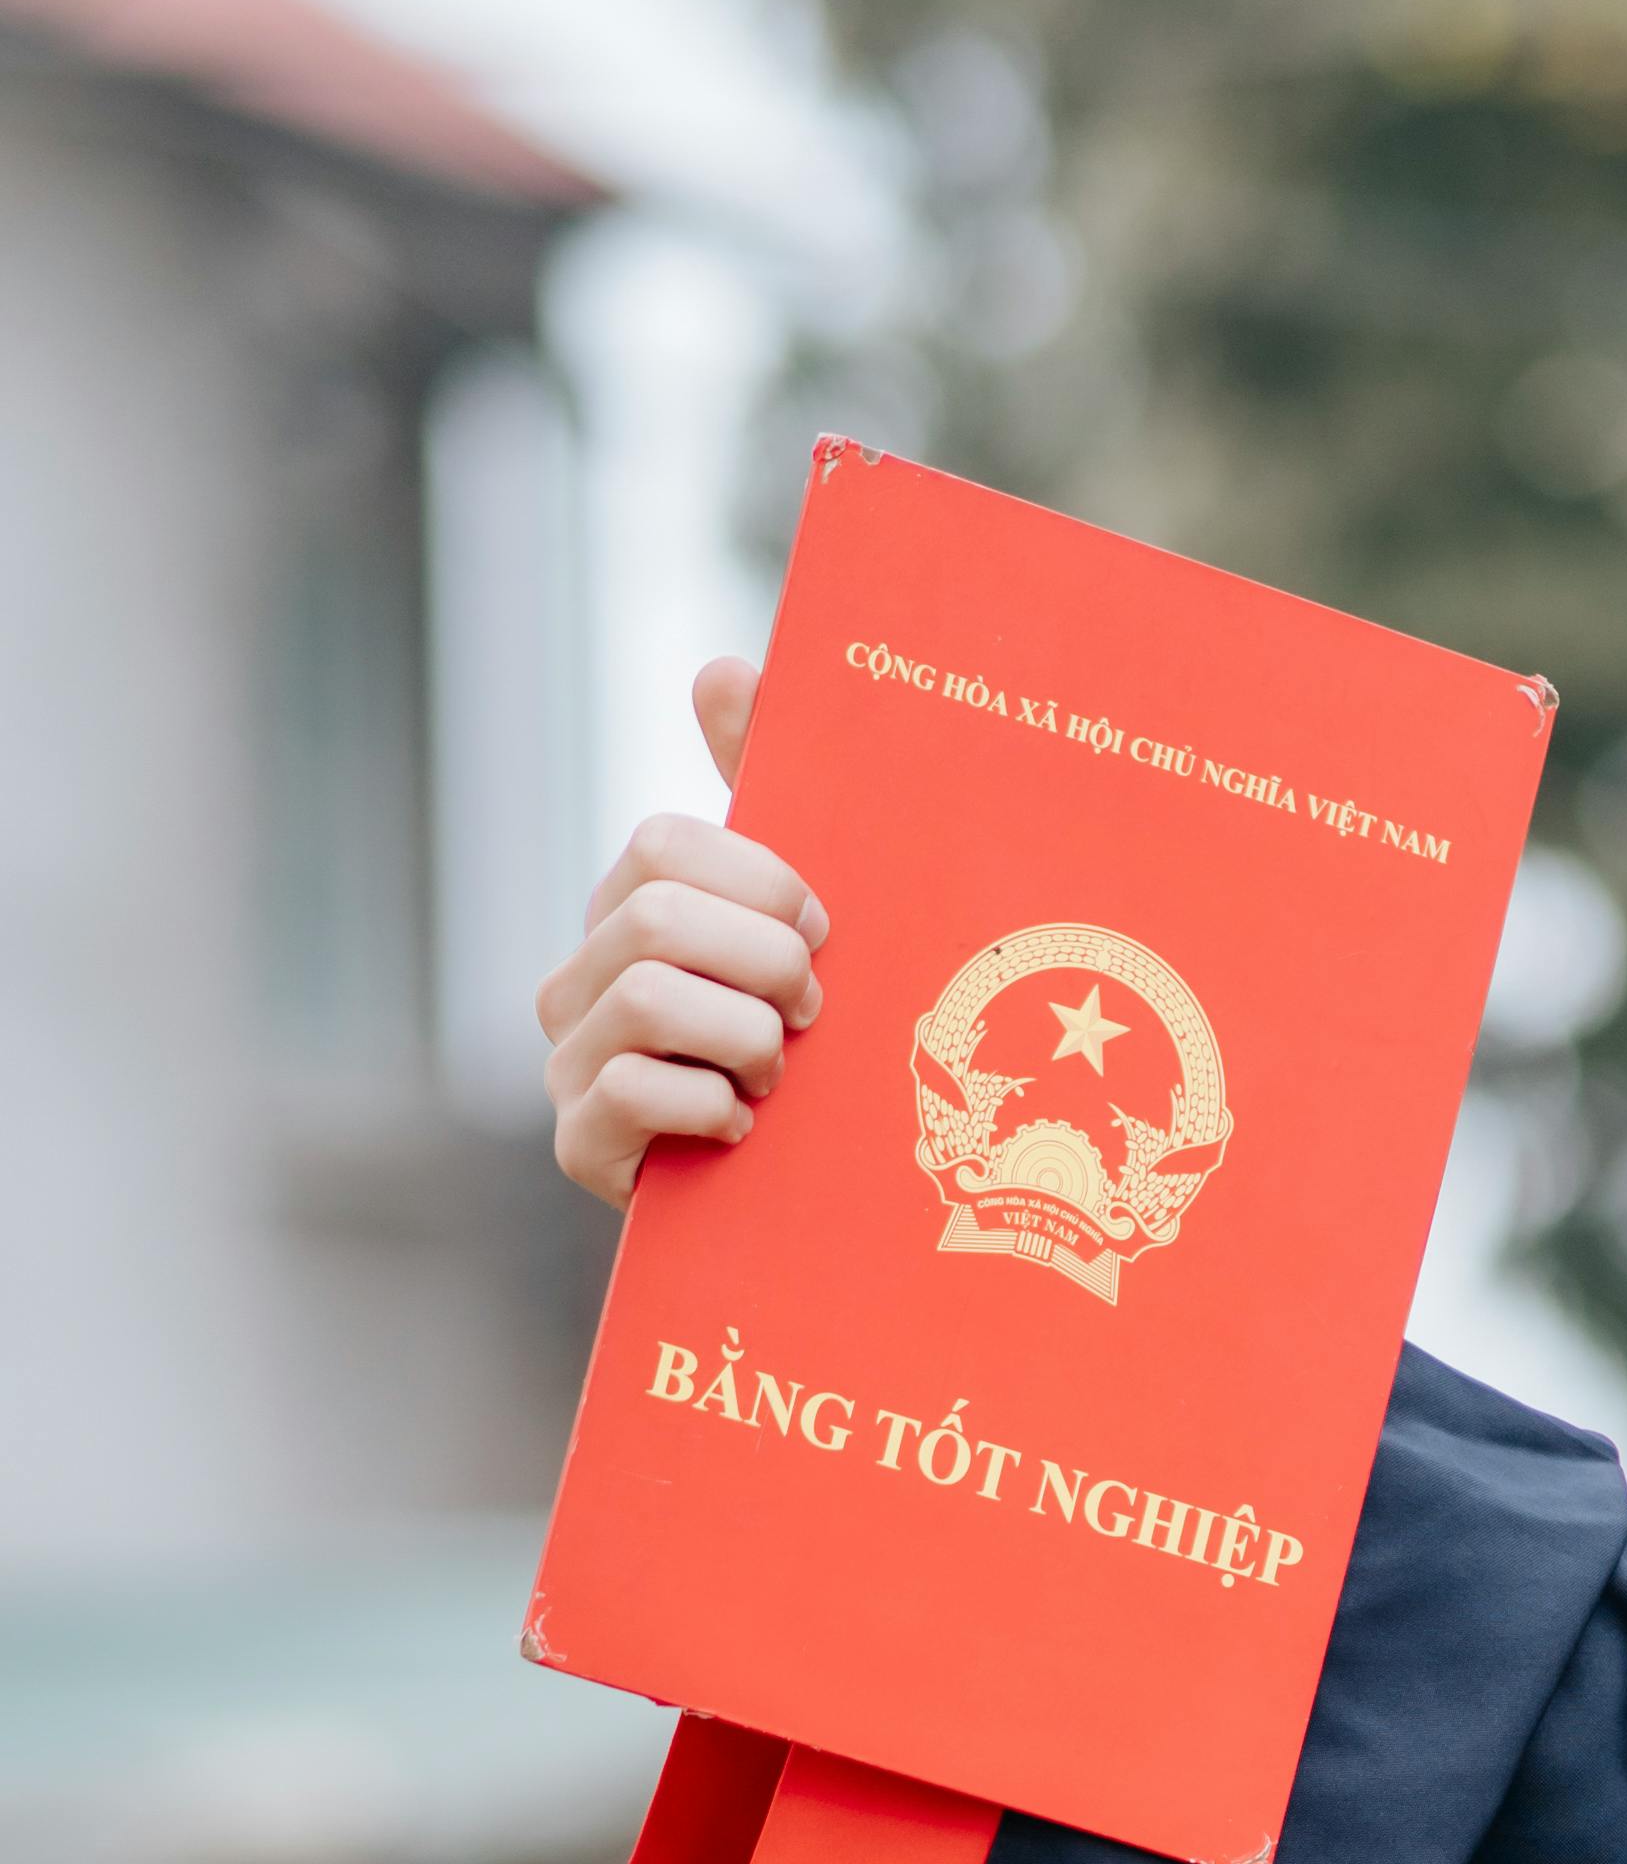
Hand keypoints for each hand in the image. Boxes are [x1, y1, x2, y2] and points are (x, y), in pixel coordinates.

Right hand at [536, 656, 824, 1205]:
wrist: (795, 1197)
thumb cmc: (800, 1041)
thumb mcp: (796, 921)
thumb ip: (760, 789)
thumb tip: (722, 666)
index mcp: (627, 912)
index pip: (668, 846)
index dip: (763, 883)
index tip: (821, 934)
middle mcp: (577, 980)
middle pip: (657, 914)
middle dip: (764, 960)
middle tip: (812, 1012)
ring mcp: (567, 1063)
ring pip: (647, 998)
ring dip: (746, 1038)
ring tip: (777, 1074)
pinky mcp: (579, 1144)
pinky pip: (632, 1092)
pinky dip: (709, 1106)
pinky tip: (742, 1126)